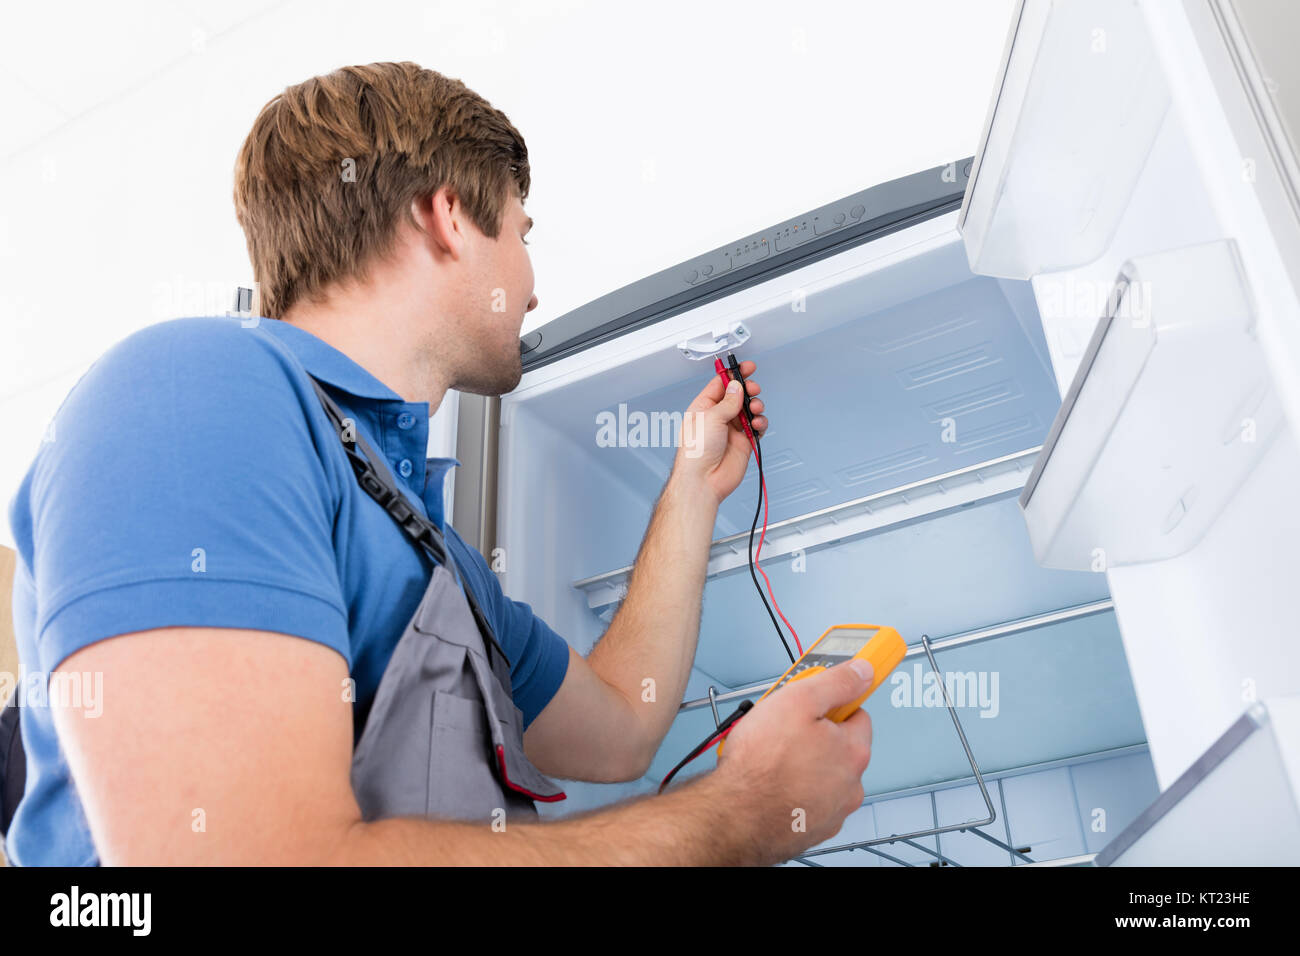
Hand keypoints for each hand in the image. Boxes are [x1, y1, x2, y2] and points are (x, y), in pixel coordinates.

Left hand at [673, 360, 767, 505]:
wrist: (704, 480)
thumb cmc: (695, 453)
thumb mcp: (711, 418)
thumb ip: (728, 401)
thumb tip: (736, 387)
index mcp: (703, 407)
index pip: (720, 384)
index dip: (733, 374)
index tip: (746, 366)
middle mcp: (718, 417)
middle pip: (737, 395)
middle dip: (748, 390)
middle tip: (752, 389)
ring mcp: (731, 429)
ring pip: (749, 409)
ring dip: (755, 406)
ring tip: (755, 409)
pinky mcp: (743, 442)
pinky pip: (757, 426)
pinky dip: (760, 423)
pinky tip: (757, 424)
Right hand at [714, 659, 873, 862]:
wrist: (733, 815)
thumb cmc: (760, 764)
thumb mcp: (797, 700)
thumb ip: (836, 682)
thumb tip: (862, 671)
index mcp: (853, 751)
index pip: (857, 713)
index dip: (830, 702)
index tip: (815, 702)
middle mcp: (850, 785)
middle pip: (838, 745)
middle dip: (813, 735)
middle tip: (782, 728)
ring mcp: (831, 811)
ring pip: (822, 775)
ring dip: (803, 764)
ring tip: (770, 756)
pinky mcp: (810, 829)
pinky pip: (806, 800)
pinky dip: (793, 791)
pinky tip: (770, 782)